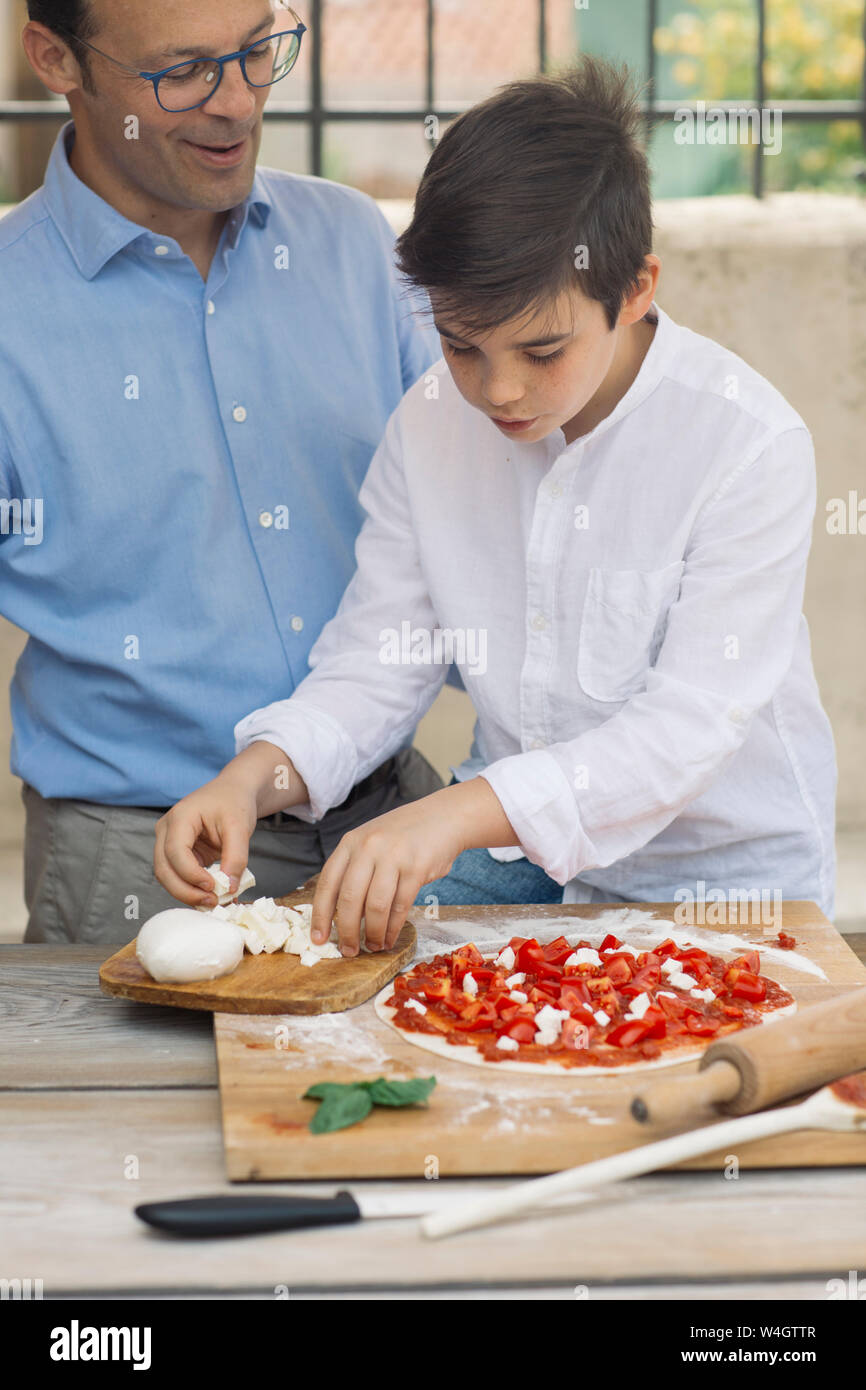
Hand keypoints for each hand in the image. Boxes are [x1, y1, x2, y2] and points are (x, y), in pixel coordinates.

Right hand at [154, 774, 258, 906]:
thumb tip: (229, 888)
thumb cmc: (234, 803)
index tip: (214, 886)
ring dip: (188, 893)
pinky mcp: (177, 854)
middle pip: (164, 869)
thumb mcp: (240, 826)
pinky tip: (211, 896)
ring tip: (214, 901)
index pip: (175, 852)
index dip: (191, 874)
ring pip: (167, 876)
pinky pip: (178, 876)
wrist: (232, 793)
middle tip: (212, 902)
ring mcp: (168, 842)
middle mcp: (167, 830)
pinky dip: (192, 889)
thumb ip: (236, 857)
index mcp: (180, 817)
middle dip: (186, 890)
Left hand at [310, 777, 518, 955]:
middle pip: (349, 899)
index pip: (328, 883)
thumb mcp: (371, 842)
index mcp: (351, 842)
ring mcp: (393, 857)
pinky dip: (393, 928)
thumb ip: (355, 870)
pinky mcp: (416, 868)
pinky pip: (400, 906)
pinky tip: (389, 937)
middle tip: (348, 951)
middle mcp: (368, 848)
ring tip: (373, 946)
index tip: (318, 938)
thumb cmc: (404, 836)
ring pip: (375, 906)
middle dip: (347, 931)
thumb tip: (343, 915)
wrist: (444, 817)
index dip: (320, 915)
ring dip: (372, 933)